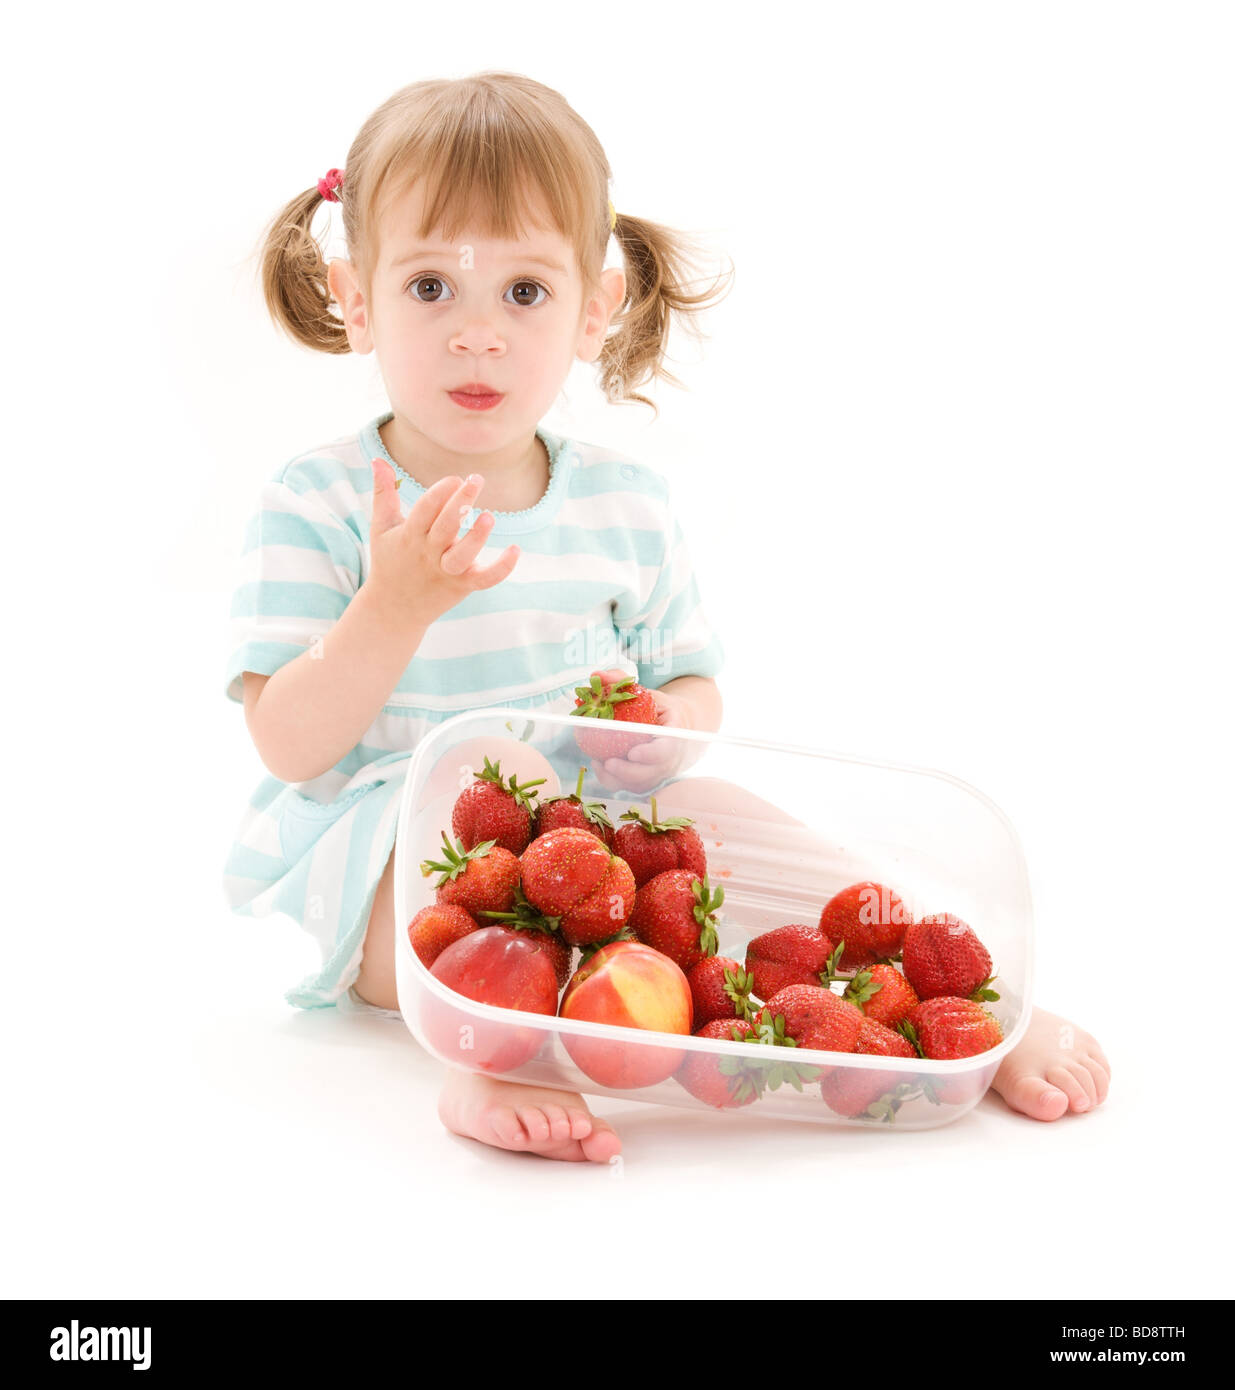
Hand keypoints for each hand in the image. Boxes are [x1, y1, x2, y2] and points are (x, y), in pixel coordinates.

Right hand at [365, 460, 518, 628]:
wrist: (393, 608)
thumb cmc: (389, 560)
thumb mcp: (381, 526)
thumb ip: (383, 492)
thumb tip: (377, 458)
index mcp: (410, 535)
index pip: (425, 510)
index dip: (440, 493)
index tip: (454, 479)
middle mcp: (428, 553)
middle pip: (445, 527)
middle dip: (460, 503)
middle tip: (475, 480)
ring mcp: (446, 571)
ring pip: (462, 555)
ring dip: (476, 537)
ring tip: (488, 516)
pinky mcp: (462, 586)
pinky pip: (484, 579)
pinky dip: (502, 568)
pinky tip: (515, 549)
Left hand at [585, 668, 693, 793]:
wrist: (674, 727)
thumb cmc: (658, 708)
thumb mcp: (646, 692)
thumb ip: (621, 681)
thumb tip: (596, 676)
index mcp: (675, 734)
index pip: (667, 749)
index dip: (650, 754)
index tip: (632, 753)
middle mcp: (670, 758)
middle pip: (652, 773)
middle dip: (628, 772)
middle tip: (607, 762)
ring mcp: (658, 773)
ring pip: (639, 785)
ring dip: (616, 778)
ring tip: (598, 763)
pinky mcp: (646, 781)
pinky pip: (629, 787)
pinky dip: (612, 780)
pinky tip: (599, 766)